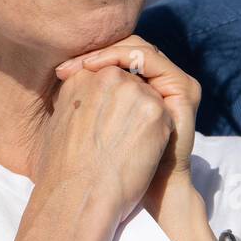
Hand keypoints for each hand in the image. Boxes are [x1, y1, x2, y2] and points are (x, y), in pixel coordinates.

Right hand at [33, 64, 173, 231]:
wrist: (76, 196)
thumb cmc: (61, 168)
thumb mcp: (57, 122)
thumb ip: (78, 101)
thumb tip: (93, 102)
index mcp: (81, 77)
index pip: (106, 76)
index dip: (110, 102)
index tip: (107, 124)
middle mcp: (108, 77)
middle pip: (130, 83)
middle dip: (130, 107)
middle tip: (121, 136)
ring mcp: (134, 92)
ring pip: (149, 98)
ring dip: (144, 119)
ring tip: (128, 148)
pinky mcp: (156, 111)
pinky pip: (164, 115)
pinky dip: (158, 134)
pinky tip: (141, 155)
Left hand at [56, 39, 206, 240]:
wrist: (134, 191)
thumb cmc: (107, 172)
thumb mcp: (92, 130)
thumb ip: (86, 102)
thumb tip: (58, 75)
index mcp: (136, 93)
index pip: (115, 58)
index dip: (88, 60)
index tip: (59, 71)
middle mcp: (155, 86)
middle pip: (124, 49)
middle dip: (95, 54)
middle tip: (65, 68)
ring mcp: (170, 85)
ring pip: (136, 49)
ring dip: (108, 53)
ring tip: (83, 66)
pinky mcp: (183, 89)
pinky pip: (150, 59)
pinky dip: (124, 57)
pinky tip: (99, 67)